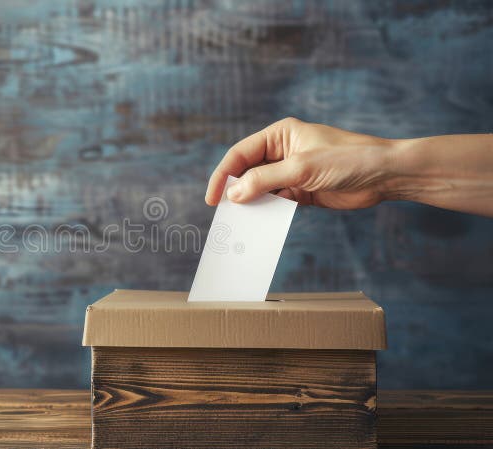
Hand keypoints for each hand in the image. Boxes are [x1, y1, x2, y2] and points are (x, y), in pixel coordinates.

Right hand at [206, 117, 393, 208]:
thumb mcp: (302, 168)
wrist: (386, 175)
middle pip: (247, 172)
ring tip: (239, 222)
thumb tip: (234, 193)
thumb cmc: (349, 159)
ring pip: (260, 189)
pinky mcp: (302, 191)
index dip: (223, 175)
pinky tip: (261, 224)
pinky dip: (267, 213)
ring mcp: (292, 172)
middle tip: (223, 214)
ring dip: (251, 204)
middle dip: (235, 191)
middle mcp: (282, 152)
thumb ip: (265, 180)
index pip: (240, 154)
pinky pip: (276, 202)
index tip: (213, 198)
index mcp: (279, 135)